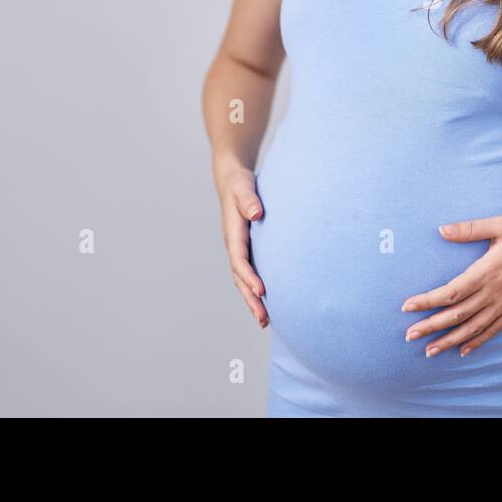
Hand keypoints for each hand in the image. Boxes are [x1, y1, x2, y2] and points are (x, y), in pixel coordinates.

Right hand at [215, 160, 268, 328]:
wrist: (233, 180)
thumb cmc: (239, 184)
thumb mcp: (243, 187)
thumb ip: (249, 200)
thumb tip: (256, 213)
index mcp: (233, 234)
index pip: (240, 260)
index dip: (249, 277)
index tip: (262, 291)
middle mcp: (235, 246)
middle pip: (240, 278)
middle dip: (251, 299)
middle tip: (264, 319)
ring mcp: (240, 250)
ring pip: (244, 280)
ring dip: (252, 300)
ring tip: (265, 321)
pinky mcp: (248, 250)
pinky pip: (250, 273)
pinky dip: (256, 290)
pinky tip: (268, 301)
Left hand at [400, 214, 501, 356]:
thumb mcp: (500, 224)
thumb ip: (470, 229)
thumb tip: (442, 230)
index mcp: (487, 272)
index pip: (450, 292)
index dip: (427, 301)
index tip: (407, 307)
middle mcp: (494, 293)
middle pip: (457, 315)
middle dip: (431, 326)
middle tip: (409, 336)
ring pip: (473, 328)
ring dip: (449, 340)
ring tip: (429, 350)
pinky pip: (493, 330)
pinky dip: (477, 342)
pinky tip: (462, 350)